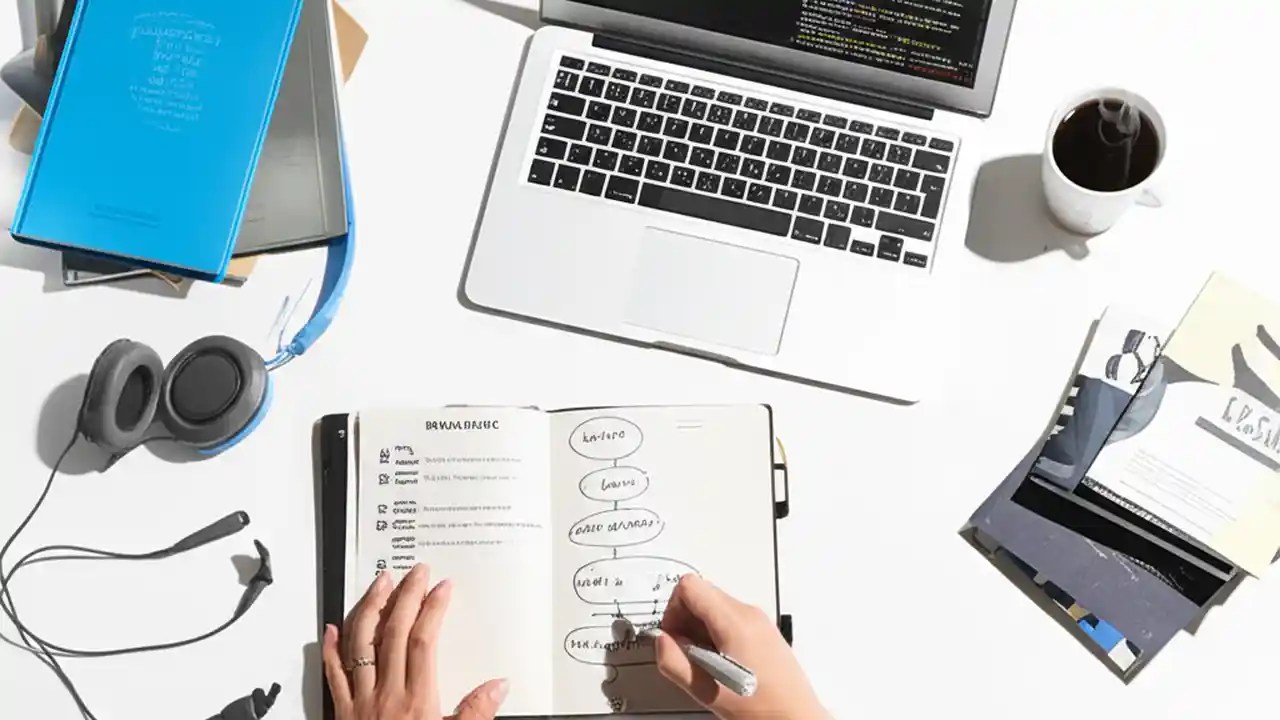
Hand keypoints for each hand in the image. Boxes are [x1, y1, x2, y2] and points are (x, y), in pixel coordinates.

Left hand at [322, 564, 508, 719]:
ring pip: (360, 643)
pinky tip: (333, 628)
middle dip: (405, 596)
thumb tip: (497, 686)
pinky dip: (331, 648)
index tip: (442, 588)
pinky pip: (333, 674)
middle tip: (416, 572)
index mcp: (416, 702)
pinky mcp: (341, 713)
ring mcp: (360, 702)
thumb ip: (475, 715)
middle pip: (393, 632)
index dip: (433, 608)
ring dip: (370, 608)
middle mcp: (385, 695)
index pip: (424, 641)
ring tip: (379, 584)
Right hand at [654, 575, 826, 719]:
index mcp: (735, 622)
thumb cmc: (761, 708)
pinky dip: (715, 633)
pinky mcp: (763, 630)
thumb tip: (660, 641)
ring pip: (714, 605)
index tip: (673, 637)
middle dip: (684, 620)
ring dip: (699, 629)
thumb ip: (675, 662)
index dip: (672, 611)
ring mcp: (759, 620)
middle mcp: (749, 613)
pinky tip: (720, 663)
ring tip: (706, 662)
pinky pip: (729, 618)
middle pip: (701, 593)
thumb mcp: (706, 690)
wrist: (795, 719)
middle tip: (687, 653)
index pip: (689, 587)